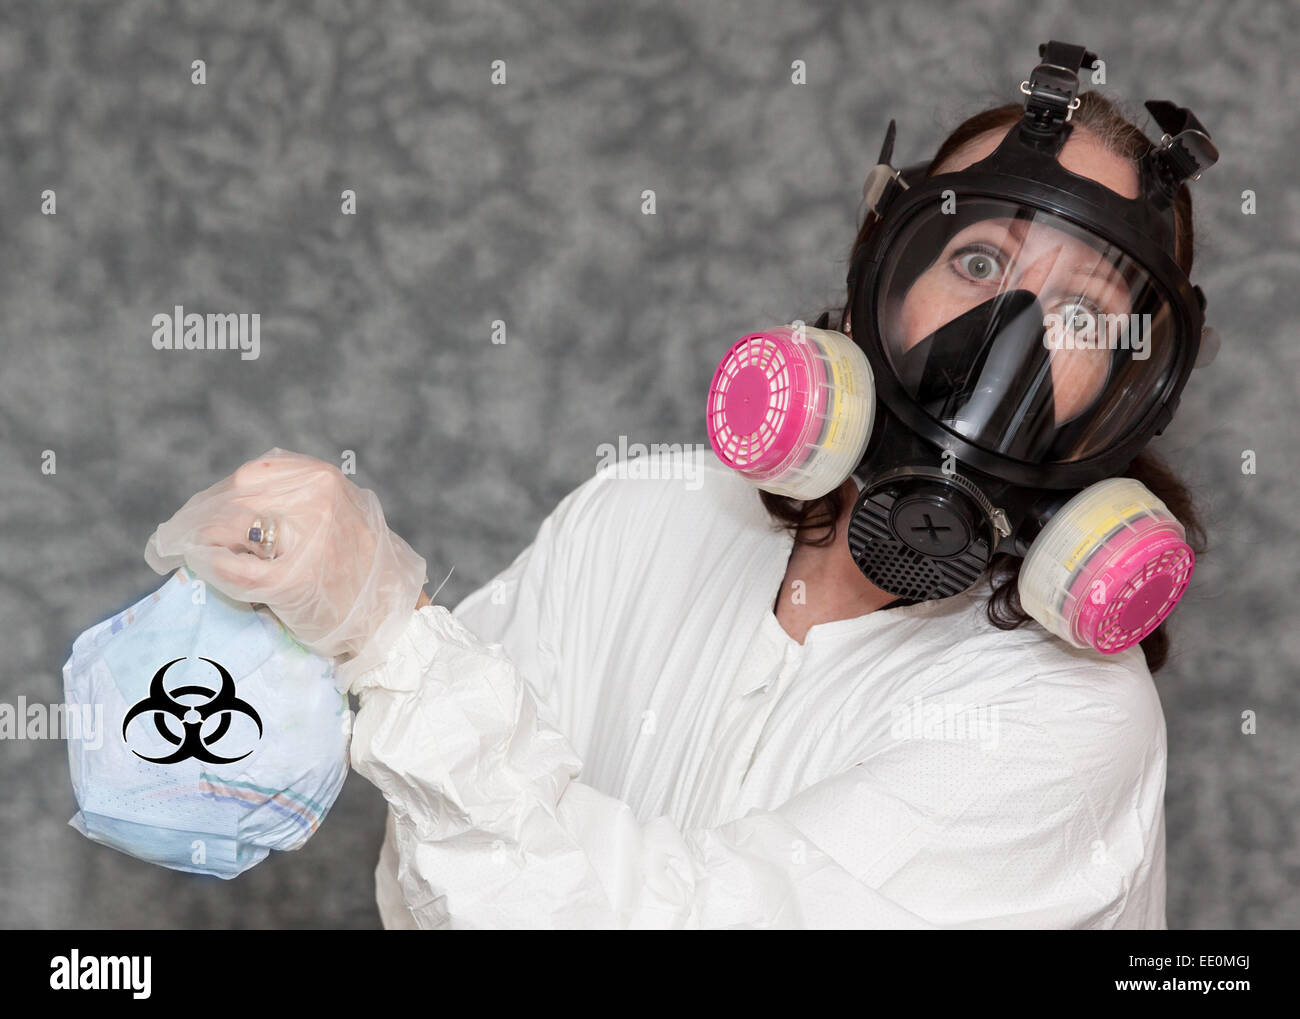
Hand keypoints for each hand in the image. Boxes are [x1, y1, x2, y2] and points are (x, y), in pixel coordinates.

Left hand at [143, 448, 427, 688]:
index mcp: (324, 480)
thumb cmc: (359, 569)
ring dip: (203, 542)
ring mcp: (307, 539)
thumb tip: (226, 504)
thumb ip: (295, 500)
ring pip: (229, 529)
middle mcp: (317, 500)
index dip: (220, 497)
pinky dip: (213, 569)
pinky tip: (204, 568)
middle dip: (202, 520)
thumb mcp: (338, 513)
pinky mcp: (295, 581)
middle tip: (182, 537)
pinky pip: (237, 570)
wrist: (389, 617)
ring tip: (195, 554)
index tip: (204, 515)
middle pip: (234, 500)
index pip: (250, 476)